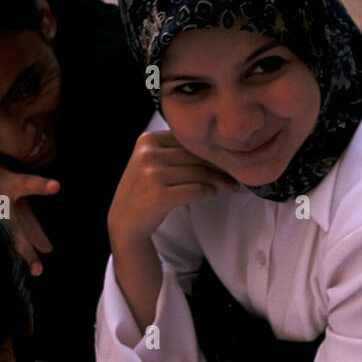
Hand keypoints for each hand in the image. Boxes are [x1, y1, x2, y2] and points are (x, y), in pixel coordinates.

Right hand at [108, 129, 237, 250]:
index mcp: (148, 140)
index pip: (189, 141)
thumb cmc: (145, 191)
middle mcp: (148, 154)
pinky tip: (213, 193)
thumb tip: (216, 148)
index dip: (211, 150)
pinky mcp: (158, 196)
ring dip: (220, 181)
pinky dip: (209, 192)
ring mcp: (151, 174)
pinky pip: (196, 190)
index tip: (228, 159)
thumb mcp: (152, 162)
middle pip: (196, 156)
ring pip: (199, 173)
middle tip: (236, 175)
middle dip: (220, 166)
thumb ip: (175, 151)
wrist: (124, 221)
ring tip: (231, 186)